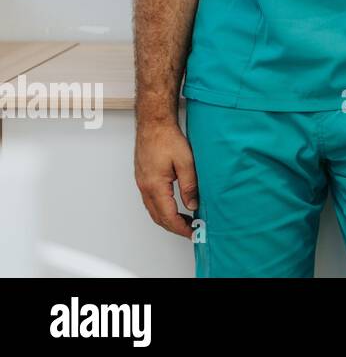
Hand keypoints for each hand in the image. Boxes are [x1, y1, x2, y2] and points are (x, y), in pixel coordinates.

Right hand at [134, 119, 199, 238]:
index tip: (193, 232)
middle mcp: (145, 187)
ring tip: (186, 221)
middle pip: (158, 217)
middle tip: (191, 230)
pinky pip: (151, 201)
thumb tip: (193, 204)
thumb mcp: (186, 162)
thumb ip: (189, 186)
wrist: (153, 124)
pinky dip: (162, 209)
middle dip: (175, 227)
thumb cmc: (167, 138)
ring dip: (168, 219)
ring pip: (153, 210)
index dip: (181, 227)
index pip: (168, 216)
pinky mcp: (143, 178)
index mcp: (155, 186)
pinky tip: (174, 207)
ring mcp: (142, 183)